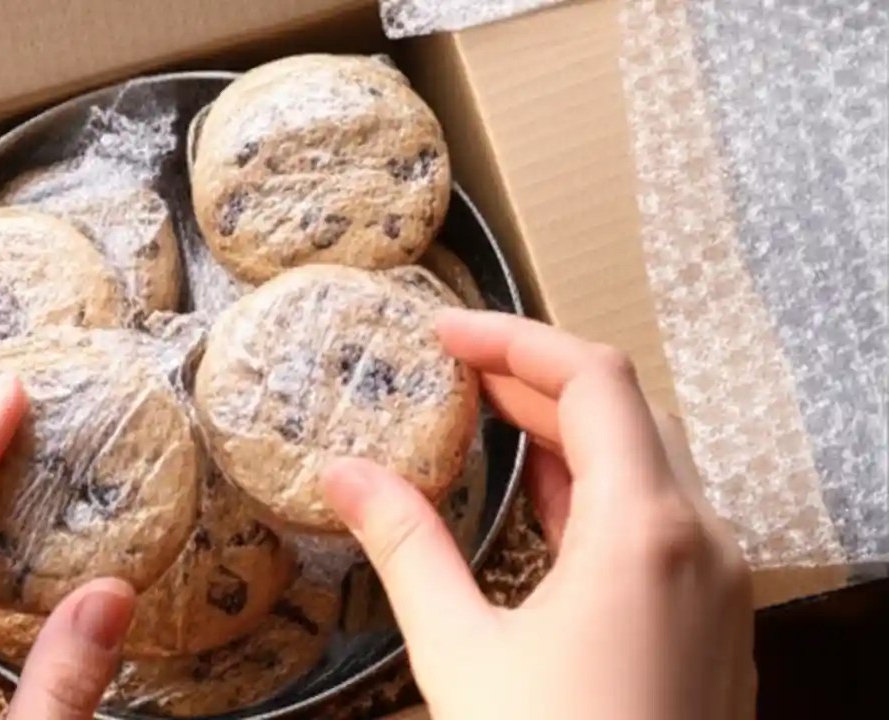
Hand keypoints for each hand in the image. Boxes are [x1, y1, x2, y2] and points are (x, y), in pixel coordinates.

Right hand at [323, 310, 754, 719]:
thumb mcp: (460, 652)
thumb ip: (406, 548)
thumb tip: (345, 476)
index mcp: (644, 531)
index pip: (592, 379)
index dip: (513, 340)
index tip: (444, 335)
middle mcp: (700, 543)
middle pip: (624, 413)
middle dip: (536, 379)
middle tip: (457, 370)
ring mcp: (715, 584)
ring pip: (648, 464)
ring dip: (569, 432)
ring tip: (490, 419)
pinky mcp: (710, 621)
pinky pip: (658, 519)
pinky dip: (597, 488)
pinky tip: (543, 501)